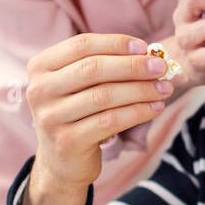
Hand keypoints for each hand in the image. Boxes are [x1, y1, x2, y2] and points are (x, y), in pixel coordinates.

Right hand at [20, 32, 175, 204]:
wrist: (61, 161)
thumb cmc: (78, 113)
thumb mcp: (81, 85)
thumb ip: (105, 66)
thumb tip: (150, 55)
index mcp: (41, 67)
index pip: (82, 45)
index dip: (116, 44)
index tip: (144, 47)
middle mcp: (39, 90)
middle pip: (94, 69)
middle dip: (133, 66)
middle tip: (161, 67)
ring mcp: (51, 117)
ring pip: (105, 95)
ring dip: (141, 89)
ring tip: (164, 88)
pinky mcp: (68, 141)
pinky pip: (110, 121)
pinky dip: (138, 112)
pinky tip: (155, 107)